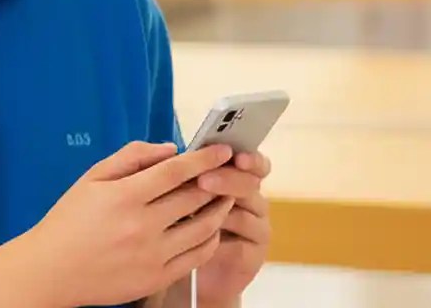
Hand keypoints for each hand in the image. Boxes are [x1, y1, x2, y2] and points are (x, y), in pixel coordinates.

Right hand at [24, 141, 235, 307]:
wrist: (50, 271)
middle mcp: (141, 226)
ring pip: (203, 228)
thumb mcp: (93, 177)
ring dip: (220, 208)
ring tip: (225, 196)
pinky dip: (210, 238)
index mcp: (124, 197)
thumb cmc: (69, 220)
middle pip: (195, 197)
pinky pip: (196, 256)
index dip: (204, 158)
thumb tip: (171, 149)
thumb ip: (132, 157)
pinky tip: (211, 227)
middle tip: (230, 171)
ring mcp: (151, 256)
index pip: (176, 171)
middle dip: (218, 181)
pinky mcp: (155, 278)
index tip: (222, 150)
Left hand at [192, 152, 272, 305]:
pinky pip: (244, 241)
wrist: (188, 278)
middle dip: (228, 178)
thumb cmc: (182, 232)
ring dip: (224, 204)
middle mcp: (253, 201)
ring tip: (199, 204)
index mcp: (239, 181)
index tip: (234, 155)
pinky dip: (225, 234)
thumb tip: (173, 152)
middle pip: (252, 182)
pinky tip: (204, 233)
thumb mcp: (180, 199)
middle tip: (204, 179)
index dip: (249, 158)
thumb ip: (183, 175)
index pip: (254, 163)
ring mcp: (257, 227)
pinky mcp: (254, 254)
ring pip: (247, 209)